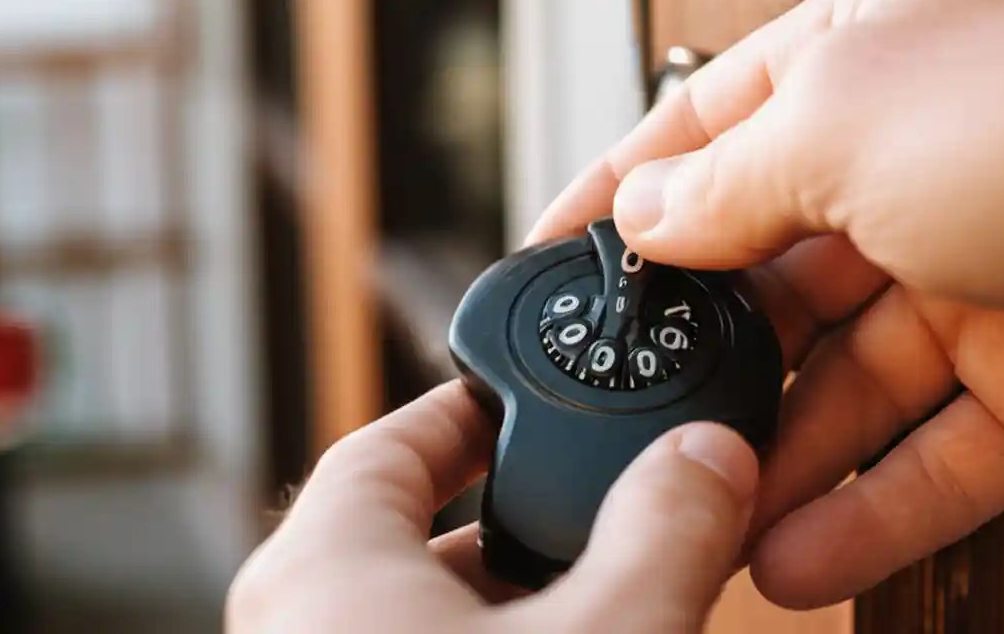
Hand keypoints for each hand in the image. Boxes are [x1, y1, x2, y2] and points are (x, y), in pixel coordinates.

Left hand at [227, 381, 758, 633]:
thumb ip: (661, 538)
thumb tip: (708, 457)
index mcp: (320, 571)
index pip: (390, 443)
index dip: (471, 406)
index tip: (532, 393)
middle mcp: (295, 625)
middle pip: (411, 529)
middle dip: (518, 518)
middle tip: (596, 504)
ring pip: (421, 609)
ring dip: (513, 598)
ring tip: (601, 594)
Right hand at [529, 0, 1003, 608]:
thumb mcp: (844, 125)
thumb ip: (725, 181)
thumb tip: (645, 214)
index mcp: (860, 64)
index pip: (700, 129)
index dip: (617, 193)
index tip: (552, 257)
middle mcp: (913, 164)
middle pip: (767, 273)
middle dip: (700, 350)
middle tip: (636, 417)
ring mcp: (975, 275)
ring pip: (840, 384)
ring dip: (773, 456)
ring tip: (707, 517)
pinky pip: (926, 457)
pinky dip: (861, 511)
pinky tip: (795, 551)